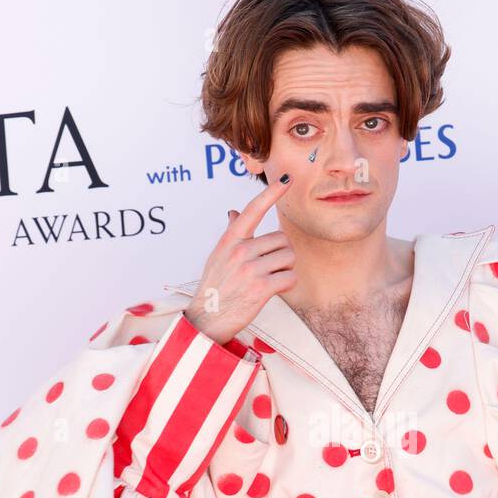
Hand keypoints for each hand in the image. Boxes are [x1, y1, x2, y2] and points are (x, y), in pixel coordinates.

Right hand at [184, 175, 296, 345]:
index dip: (271, 192)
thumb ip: (230, 234)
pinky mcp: (261, 288)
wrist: (208, 318)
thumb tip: (233, 213)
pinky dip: (287, 284)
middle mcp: (240, 251)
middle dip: (282, 254)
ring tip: (269, 279)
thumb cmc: (215, 286)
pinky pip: (290, 277)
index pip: (253, 209)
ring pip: (289, 258)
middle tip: (268, 268)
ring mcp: (250, 269)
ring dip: (286, 269)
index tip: (286, 178)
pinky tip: (274, 290)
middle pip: (282, 239)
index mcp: (230, 240)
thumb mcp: (218, 256)